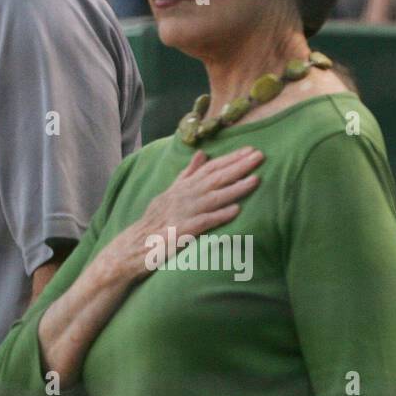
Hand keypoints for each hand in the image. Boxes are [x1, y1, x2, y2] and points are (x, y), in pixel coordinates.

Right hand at [117, 148, 262, 275]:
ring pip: (213, 197)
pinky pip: (204, 222)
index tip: (250, 150)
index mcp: (183, 186)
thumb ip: (187, 174)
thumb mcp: (170, 192)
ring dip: (235, 188)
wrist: (135, 245)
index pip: (210, 168)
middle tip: (259, 156)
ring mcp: (183, 212)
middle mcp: (184, 196)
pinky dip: (219, 215)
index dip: (230, 158)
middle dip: (238, 166)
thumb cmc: (156, 220)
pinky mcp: (182, 231)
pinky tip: (235, 211)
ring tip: (256, 180)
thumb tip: (201, 153)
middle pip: (214, 178)